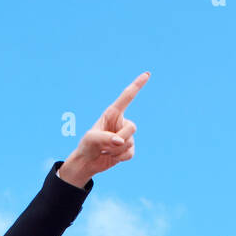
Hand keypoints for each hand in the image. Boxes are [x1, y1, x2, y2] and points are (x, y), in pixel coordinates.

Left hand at [58, 71, 149, 185]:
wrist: (88, 161)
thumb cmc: (88, 145)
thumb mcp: (92, 139)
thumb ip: (106, 138)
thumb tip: (121, 142)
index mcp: (112, 114)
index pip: (127, 97)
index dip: (137, 85)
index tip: (147, 74)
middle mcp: (121, 122)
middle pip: (132, 127)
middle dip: (120, 138)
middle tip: (106, 145)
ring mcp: (126, 136)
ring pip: (129, 142)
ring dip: (116, 150)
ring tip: (105, 150)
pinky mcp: (129, 149)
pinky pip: (130, 153)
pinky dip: (119, 157)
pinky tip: (111, 156)